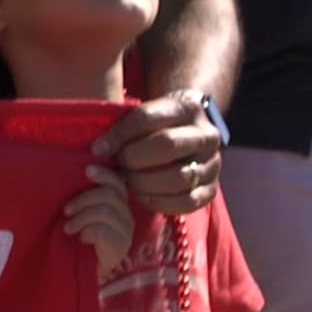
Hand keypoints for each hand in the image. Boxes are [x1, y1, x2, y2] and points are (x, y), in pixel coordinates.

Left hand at [63, 166, 133, 279]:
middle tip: (66, 211)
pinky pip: (103, 231)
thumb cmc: (78, 240)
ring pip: (105, 212)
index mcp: (119, 204)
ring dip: (81, 217)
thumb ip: (85, 197)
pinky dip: (87, 231)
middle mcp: (127, 216)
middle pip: (109, 195)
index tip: (86, 170)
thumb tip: (77, 175)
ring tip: (68, 228)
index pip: (118, 182)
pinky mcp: (120, 248)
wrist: (82, 272)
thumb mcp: (81, 213)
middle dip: (83, 200)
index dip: (104, 174)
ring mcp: (126, 232)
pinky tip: (81, 238)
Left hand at [93, 95, 219, 214]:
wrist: (188, 137)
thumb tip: (99, 149)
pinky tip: (142, 197)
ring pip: (178, 177)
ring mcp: (213, 165)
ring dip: (145, 182)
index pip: (149, 117)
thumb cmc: (157, 127)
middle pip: (167, 145)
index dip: (120, 134)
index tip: (99, 148)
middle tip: (119, 165)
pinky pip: (186, 202)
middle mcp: (207, 136)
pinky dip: (159, 202)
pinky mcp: (211, 191)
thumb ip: (123, 127)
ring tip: (129, 181)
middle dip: (134, 158)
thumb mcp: (144, 116)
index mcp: (188, 108)